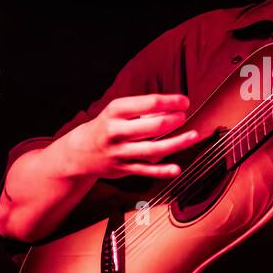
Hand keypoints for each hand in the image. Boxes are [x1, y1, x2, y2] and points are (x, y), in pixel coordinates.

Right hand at [63, 93, 198, 179]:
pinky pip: (146, 170)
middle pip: (152, 127)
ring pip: (153, 149)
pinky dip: (162, 171)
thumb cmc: (106, 126)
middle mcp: (116, 131)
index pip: (148, 103)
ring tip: (193, 136)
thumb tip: (174, 109)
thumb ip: (144, 111)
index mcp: (115, 111)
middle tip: (184, 117)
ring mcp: (119, 152)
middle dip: (173, 121)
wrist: (79, 152)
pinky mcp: (123, 168)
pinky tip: (177, 169)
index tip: (184, 101)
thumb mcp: (118, 112)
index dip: (170, 102)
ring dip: (176, 143)